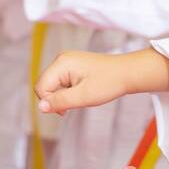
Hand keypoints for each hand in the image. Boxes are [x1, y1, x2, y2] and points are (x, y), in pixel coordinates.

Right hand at [35, 46, 168, 114]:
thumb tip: (40, 108)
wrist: (128, 73)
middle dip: (56, 99)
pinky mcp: (72, 65)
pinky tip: (82, 92)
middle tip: (75, 104)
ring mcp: (66, 61)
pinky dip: (68, 91)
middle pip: (45, 85)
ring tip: (81, 97)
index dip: (50, 102)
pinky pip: (61, 82)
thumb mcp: (83, 96)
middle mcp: (61, 59)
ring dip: (63, 96)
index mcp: (61, 63)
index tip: (67, 110)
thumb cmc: (109, 82)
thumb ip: (60, 101)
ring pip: (53, 85)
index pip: (41, 87)